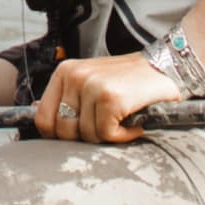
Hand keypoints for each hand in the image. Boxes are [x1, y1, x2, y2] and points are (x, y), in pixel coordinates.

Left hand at [33, 52, 180, 144]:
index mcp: (64, 72)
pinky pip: (107, 135)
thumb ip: (66, 98)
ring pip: (86, 135)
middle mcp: (74, 76)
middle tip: (107, 123)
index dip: (59, 134)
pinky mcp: (110, 99)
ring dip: (108, 135)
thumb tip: (38, 115)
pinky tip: (133, 120)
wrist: (166, 68)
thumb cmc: (128, 81)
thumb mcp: (91, 82)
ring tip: (121, 118)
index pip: (43, 119)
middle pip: (63, 131)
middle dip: (87, 136)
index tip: (80, 133)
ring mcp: (92, 86)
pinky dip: (124, 135)